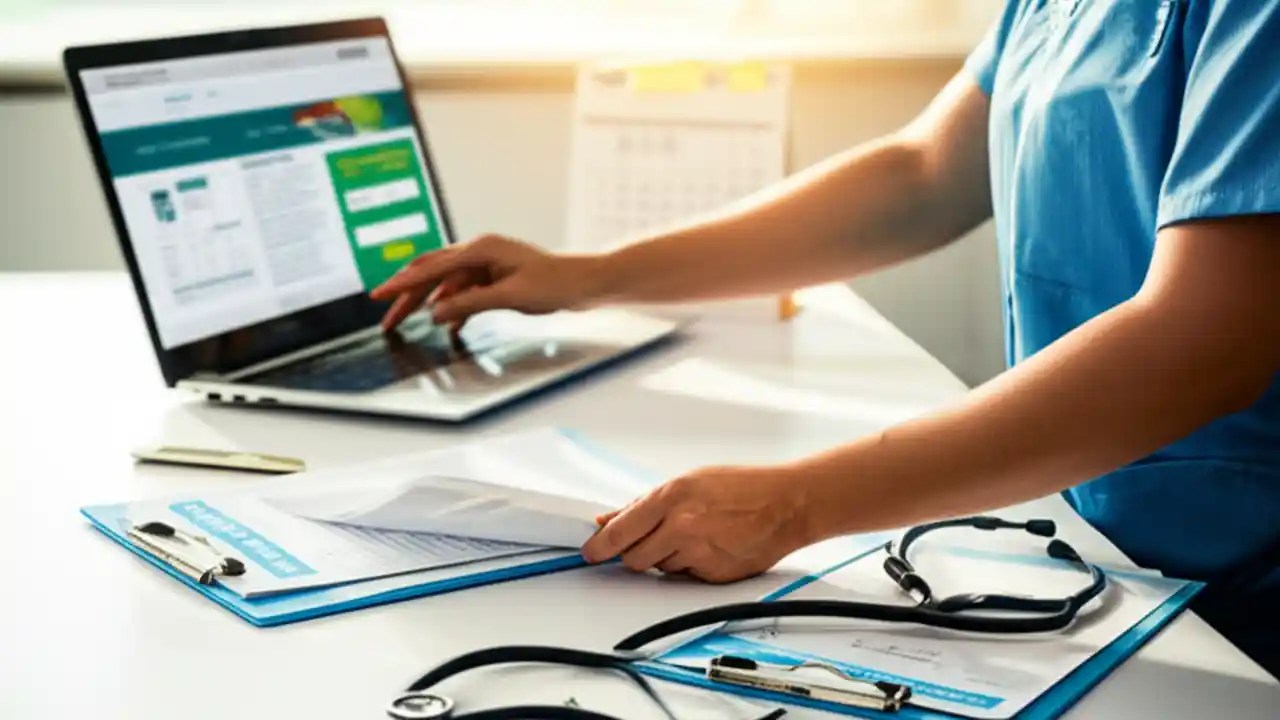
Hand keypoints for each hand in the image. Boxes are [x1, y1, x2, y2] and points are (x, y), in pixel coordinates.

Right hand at [370, 234, 603, 329]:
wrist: (586, 283)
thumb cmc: (555, 283)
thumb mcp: (510, 296)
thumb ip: (470, 304)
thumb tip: (436, 314)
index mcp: (481, 249)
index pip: (431, 268)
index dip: (402, 284)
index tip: (379, 295)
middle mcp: (480, 252)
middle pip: (433, 274)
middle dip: (407, 296)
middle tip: (386, 318)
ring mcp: (488, 265)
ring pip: (447, 285)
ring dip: (429, 305)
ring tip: (406, 324)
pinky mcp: (496, 278)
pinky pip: (466, 293)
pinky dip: (455, 309)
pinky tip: (449, 328)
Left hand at [580, 465, 812, 582]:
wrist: (786, 504)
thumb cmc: (742, 487)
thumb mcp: (689, 481)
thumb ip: (645, 503)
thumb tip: (610, 519)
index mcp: (671, 497)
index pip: (620, 531)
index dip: (599, 546)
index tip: (590, 552)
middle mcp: (681, 526)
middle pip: (634, 558)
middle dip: (634, 553)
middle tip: (647, 541)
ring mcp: (698, 553)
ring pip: (660, 568)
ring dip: (665, 557)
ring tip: (692, 535)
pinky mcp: (713, 574)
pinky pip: (685, 577)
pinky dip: (688, 566)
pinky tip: (708, 546)